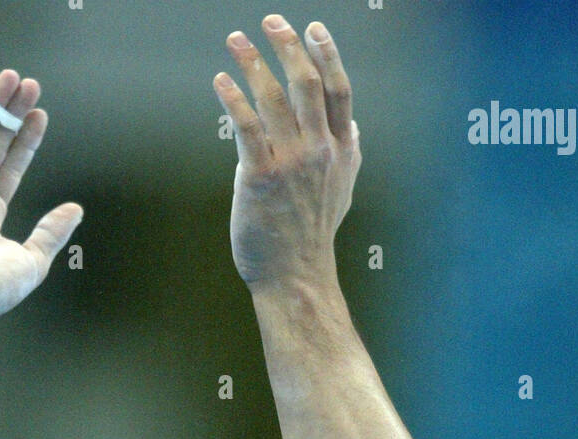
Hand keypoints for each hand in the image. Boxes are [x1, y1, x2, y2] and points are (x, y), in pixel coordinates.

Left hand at [213, 17, 360, 292]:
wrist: (295, 275)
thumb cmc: (312, 234)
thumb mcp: (342, 191)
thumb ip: (348, 155)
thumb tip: (355, 130)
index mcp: (341, 150)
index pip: (338, 90)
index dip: (327, 54)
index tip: (312, 28)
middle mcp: (319, 151)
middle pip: (306, 83)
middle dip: (288, 46)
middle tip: (269, 22)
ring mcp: (290, 163)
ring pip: (273, 98)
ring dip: (253, 63)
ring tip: (236, 41)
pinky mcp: (259, 177)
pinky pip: (246, 126)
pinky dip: (233, 99)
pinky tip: (221, 81)